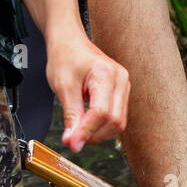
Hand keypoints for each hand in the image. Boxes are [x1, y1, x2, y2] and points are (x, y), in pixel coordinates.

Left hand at [47, 34, 129, 151]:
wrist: (70, 42)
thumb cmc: (65, 57)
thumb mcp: (62, 86)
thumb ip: (71, 116)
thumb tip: (73, 142)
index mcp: (105, 73)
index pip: (101, 112)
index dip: (87, 131)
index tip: (72, 144)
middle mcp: (120, 79)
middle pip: (114, 120)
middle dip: (94, 135)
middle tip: (73, 140)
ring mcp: (124, 86)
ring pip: (119, 123)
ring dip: (99, 133)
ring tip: (79, 132)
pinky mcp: (122, 92)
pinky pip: (118, 117)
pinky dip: (103, 126)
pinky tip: (88, 125)